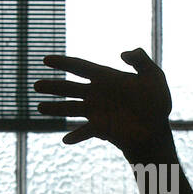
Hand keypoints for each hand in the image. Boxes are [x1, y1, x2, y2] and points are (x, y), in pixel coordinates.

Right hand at [34, 48, 172, 159]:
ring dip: (55, 109)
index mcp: (106, 78)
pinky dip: (76, 135)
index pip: (80, 66)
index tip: (46, 59)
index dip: (63, 62)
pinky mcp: (101, 128)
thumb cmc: (157, 102)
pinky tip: (66, 140)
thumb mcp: (154, 76)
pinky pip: (84, 131)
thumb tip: (122, 53)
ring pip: (70, 108)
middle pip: (69, 88)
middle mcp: (97, 94)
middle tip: (35, 85)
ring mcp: (97, 112)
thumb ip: (141, 60)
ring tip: (39, 108)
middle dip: (52, 87)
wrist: (157, 128)